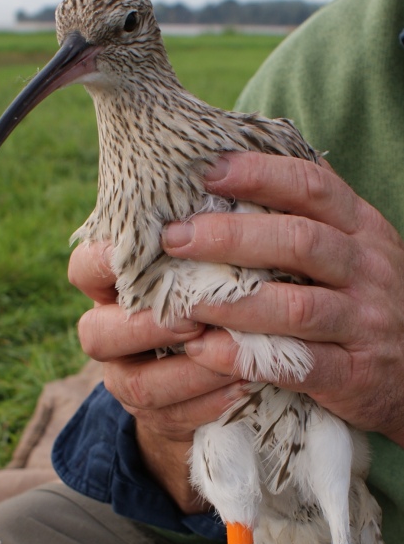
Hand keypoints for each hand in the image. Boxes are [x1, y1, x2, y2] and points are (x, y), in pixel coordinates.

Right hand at [69, 244, 245, 511]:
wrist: (213, 362)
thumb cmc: (211, 288)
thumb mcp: (200, 259)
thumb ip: (199, 236)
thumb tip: (225, 180)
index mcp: (111, 286)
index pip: (84, 270)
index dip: (103, 263)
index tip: (144, 252)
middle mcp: (108, 333)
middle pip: (98, 335)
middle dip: (148, 328)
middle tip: (196, 317)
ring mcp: (126, 378)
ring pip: (137, 384)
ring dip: (189, 373)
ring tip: (236, 358)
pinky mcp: (155, 417)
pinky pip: (175, 418)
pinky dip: (211, 402)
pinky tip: (248, 385)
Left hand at [162, 151, 403, 447]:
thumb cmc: (366, 304)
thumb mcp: (354, 251)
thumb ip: (308, 219)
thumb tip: (238, 169)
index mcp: (362, 230)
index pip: (312, 187)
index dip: (259, 175)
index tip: (206, 171)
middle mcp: (367, 270)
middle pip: (299, 241)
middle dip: (232, 236)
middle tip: (175, 237)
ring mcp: (363, 323)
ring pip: (297, 306)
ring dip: (234, 302)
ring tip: (183, 300)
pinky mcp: (353, 375)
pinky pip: (299, 365)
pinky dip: (249, 358)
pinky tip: (207, 353)